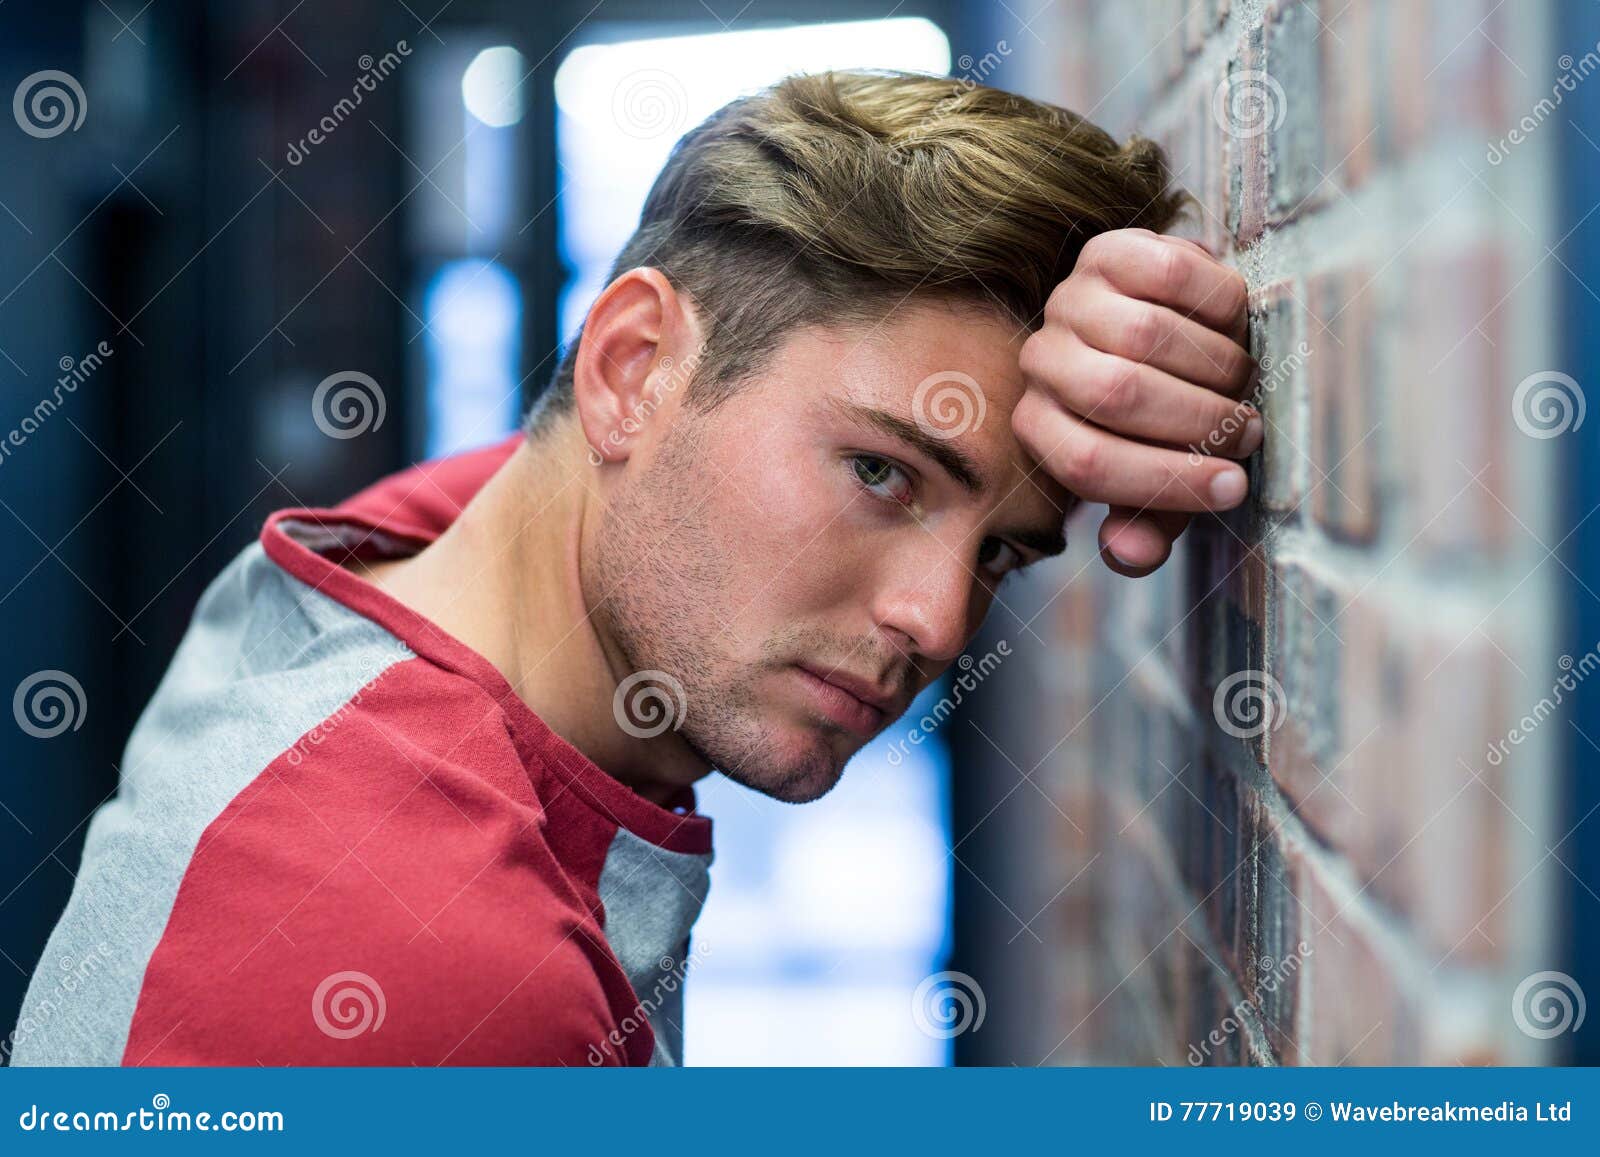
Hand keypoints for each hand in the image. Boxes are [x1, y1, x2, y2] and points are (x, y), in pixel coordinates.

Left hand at [1013, 228, 1258, 576]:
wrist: (1176, 326)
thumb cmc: (1169, 417)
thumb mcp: (1161, 474)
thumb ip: (1148, 520)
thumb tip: (1130, 553)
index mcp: (1038, 424)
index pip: (1088, 463)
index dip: (1166, 482)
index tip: (1233, 488)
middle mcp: (1042, 360)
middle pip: (1116, 395)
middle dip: (1197, 423)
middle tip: (1246, 434)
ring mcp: (1069, 299)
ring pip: (1146, 337)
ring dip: (1215, 367)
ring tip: (1243, 384)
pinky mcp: (1107, 250)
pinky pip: (1172, 274)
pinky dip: (1219, 304)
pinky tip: (1236, 324)